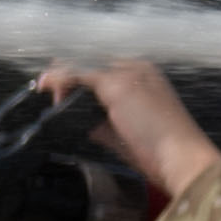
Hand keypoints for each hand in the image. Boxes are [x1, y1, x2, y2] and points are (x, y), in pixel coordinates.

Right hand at [38, 57, 220, 201]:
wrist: (175, 161)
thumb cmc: (151, 119)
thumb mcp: (119, 86)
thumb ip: (85, 74)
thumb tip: (52, 71)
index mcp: (134, 68)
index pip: (92, 60)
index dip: (68, 66)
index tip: (46, 79)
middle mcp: (128, 85)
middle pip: (87, 79)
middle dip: (66, 83)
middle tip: (51, 94)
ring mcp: (121, 109)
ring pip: (85, 100)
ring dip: (68, 102)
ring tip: (56, 106)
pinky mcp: (115, 131)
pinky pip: (89, 120)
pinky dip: (76, 120)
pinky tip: (62, 119)